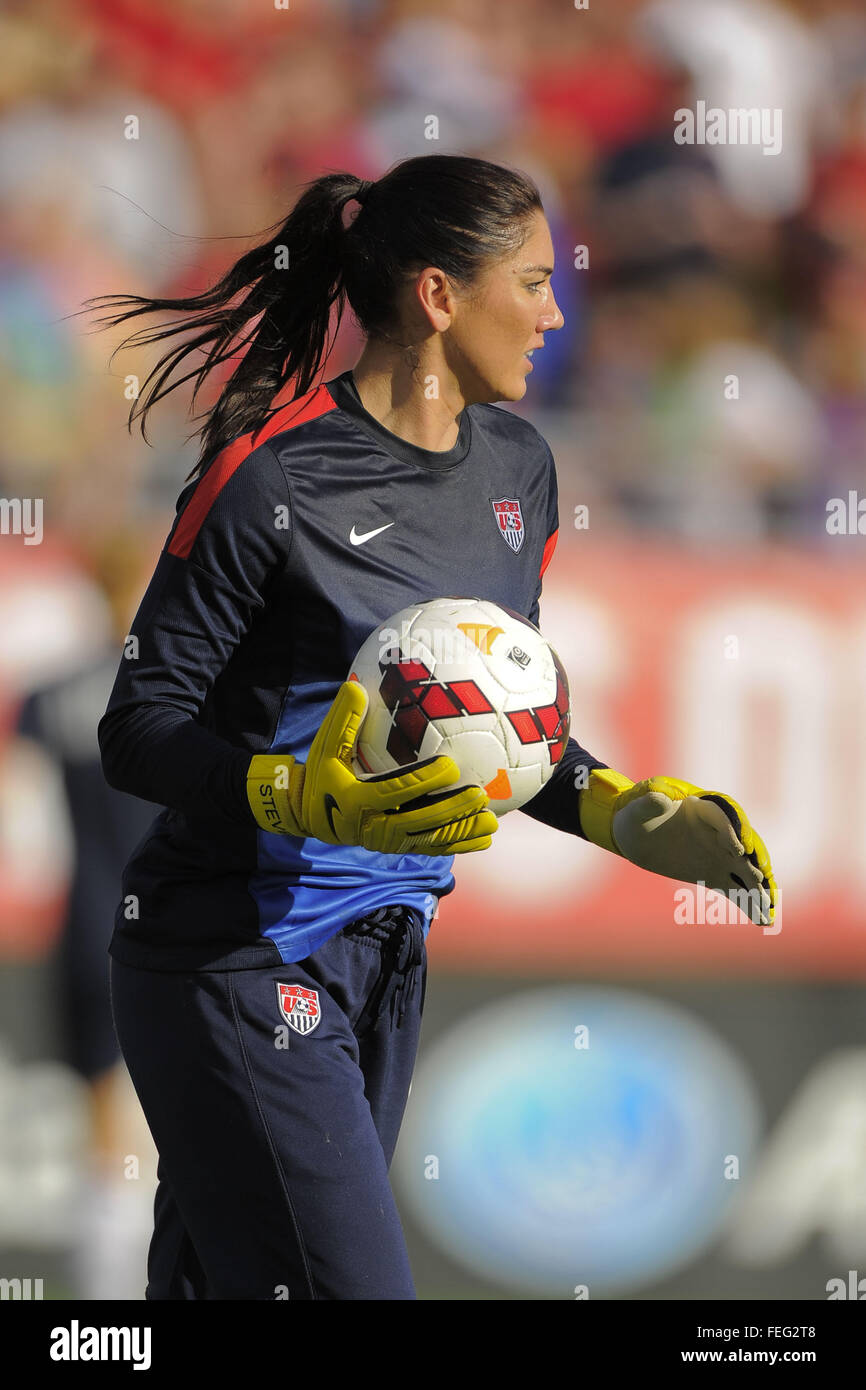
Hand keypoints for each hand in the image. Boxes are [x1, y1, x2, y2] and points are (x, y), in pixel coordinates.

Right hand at [247, 679, 497, 854]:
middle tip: (479, 794)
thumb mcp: (325, 747)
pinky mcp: (398, 847)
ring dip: (461, 831)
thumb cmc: (323, 773)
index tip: (451, 765)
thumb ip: (342, 720)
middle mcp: (374, 827)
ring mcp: (388, 841)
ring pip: (430, 839)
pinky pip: (431, 848)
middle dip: (451, 810)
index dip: (424, 780)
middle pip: (419, 821)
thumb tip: (355, 686)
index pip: (396, 790)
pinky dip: (458, 845)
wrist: (311, 814)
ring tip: (491, 821)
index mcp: (357, 800)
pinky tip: (485, 838)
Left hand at [579, 769, 776, 925]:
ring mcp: (719, 854)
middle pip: (745, 844)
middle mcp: (719, 831)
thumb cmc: (636, 812)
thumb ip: (650, 800)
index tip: (739, 850)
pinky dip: (749, 903)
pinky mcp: (713, 873)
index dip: (734, 833)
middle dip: (755, 860)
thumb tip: (658, 797)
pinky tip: (763, 920)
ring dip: (759, 887)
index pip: (725, 818)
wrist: (631, 832)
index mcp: (703, 809)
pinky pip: (736, 889)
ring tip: (769, 908)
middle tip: (762, 878)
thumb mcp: (638, 804)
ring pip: (746, 870)